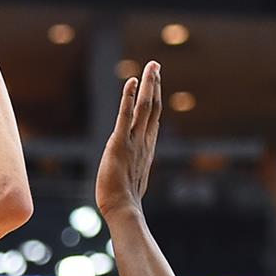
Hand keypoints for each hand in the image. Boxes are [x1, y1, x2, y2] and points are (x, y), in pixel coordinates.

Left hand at [95, 61, 161, 216]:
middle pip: (153, 107)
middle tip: (156, 65)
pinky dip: (129, 97)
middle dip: (155, 84)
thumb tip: (133, 176)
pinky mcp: (119, 143)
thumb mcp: (133, 181)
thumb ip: (134, 171)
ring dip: (148, 84)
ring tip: (151, 66)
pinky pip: (126, 115)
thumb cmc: (124, 202)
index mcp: (146, 149)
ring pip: (145, 107)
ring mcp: (134, 141)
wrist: (123, 209)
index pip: (153, 119)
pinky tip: (132, 81)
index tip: (155, 84)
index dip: (154, 99)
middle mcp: (144, 142)